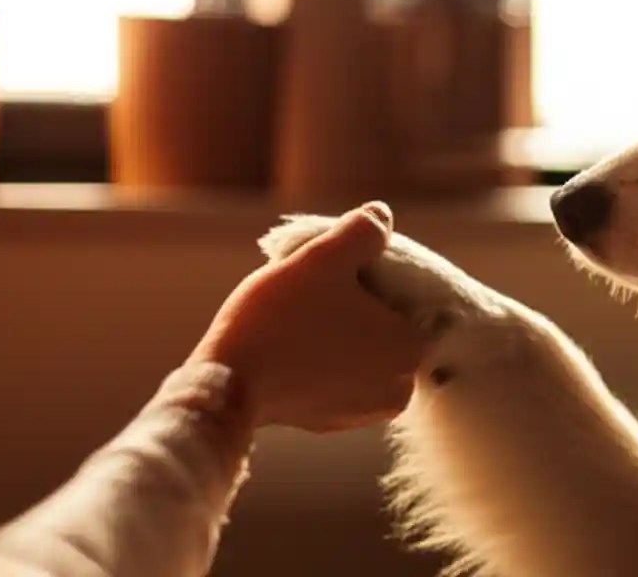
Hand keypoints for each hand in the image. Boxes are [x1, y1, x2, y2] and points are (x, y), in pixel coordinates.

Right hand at [189, 203, 424, 431]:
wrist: (227, 384)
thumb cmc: (281, 318)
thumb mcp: (323, 258)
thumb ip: (362, 232)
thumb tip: (382, 214)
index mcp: (410, 347)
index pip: (405, 299)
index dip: (371, 279)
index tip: (334, 276)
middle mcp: (400, 388)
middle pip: (383, 327)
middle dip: (356, 307)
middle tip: (314, 294)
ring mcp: (365, 411)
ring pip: (360, 352)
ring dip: (338, 333)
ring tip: (299, 318)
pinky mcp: (333, 423)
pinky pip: (336, 377)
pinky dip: (321, 361)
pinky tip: (291, 346)